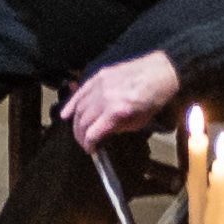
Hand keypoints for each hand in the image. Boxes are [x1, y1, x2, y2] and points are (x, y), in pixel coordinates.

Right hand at [64, 51, 185, 147]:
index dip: (88, 144)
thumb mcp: (140, 121)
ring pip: (78, 107)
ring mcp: (98, 86)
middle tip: (83, 142)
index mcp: (116, 112)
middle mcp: (103, 99)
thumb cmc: (153, 99)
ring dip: (75, 122)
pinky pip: (80, 92)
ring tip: (77, 131)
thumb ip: (118, 128)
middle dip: (80, 135)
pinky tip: (65, 114)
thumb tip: (104, 133)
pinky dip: (71, 104)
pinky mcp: (97, 76)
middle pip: (82, 121)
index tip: (89, 150)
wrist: (158, 73)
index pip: (93, 132)